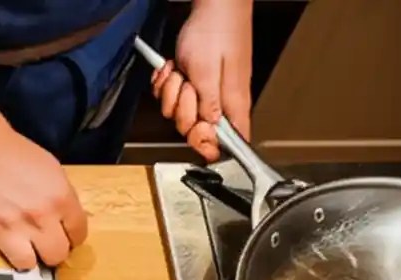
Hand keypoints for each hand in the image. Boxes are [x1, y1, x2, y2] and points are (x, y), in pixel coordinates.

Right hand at [0, 128, 86, 269]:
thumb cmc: (15, 154)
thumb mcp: (51, 171)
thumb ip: (61, 196)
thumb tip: (64, 218)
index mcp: (63, 196)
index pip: (80, 233)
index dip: (71, 237)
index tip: (62, 235)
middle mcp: (47, 214)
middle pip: (62, 252)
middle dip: (55, 249)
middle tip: (45, 242)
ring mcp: (23, 226)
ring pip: (43, 262)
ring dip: (38, 257)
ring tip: (29, 247)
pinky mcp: (0, 233)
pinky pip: (20, 262)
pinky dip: (20, 259)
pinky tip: (15, 248)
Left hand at [151, 0, 251, 160]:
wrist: (212, 7)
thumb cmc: (216, 33)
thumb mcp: (208, 72)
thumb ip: (209, 104)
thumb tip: (210, 128)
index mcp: (233, 104)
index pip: (231, 142)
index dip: (210, 145)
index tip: (197, 135)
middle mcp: (221, 102)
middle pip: (194, 129)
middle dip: (182, 111)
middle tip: (187, 88)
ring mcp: (205, 93)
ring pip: (178, 113)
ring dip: (172, 93)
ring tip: (181, 73)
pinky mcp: (192, 83)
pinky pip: (171, 96)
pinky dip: (167, 83)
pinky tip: (174, 69)